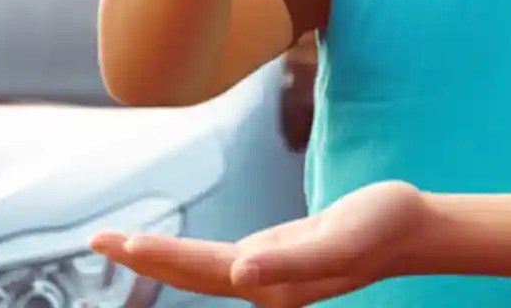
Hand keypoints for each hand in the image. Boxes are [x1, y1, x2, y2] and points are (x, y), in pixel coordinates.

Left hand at [90, 180, 431, 307]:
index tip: (123, 242)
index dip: (162, 256)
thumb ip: (290, 259)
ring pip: (199, 268)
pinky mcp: (275, 256)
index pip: (203, 269)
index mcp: (273, 282)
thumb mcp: (339, 240)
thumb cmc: (381, 228)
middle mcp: (263, 282)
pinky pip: (217, 259)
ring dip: (158, 257)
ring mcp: (268, 272)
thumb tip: (239, 270)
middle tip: (97, 240)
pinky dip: (186, 254)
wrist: (413, 229)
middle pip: (190, 274)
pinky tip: (173, 252)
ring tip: (119, 243)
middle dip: (143, 259)